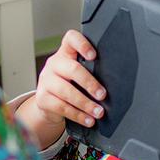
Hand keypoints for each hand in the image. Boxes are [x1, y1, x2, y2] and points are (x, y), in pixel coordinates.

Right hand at [16, 30, 105, 147]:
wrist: (48, 103)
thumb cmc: (70, 85)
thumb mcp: (78, 74)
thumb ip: (91, 72)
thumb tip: (116, 84)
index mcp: (65, 53)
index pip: (71, 39)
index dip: (82, 44)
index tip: (94, 56)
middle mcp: (54, 64)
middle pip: (72, 69)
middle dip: (90, 83)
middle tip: (103, 95)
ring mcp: (46, 81)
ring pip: (67, 91)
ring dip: (86, 104)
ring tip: (99, 112)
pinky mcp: (42, 98)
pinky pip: (62, 107)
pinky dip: (78, 115)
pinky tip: (88, 120)